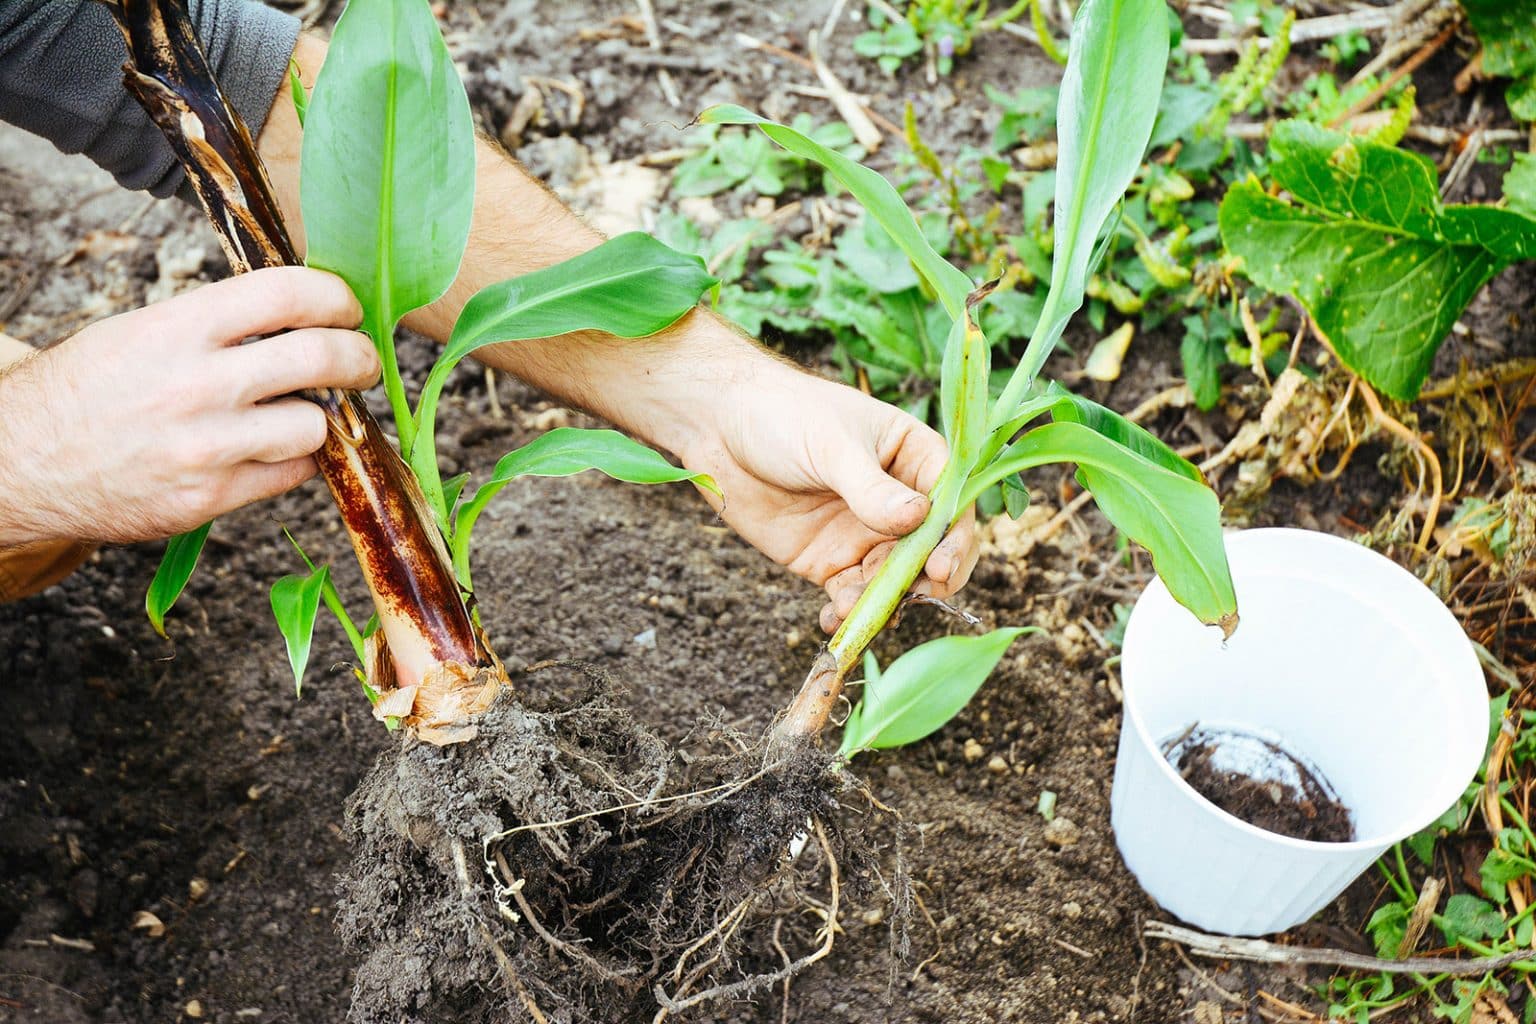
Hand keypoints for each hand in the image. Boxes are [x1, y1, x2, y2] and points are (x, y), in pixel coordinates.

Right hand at [0, 267, 378, 545]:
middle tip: (363, 361)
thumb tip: (308, 314)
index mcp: (177, 328)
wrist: (19, 462)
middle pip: (320, 358)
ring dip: (324, 418)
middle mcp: (195, 385)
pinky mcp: (208, 499)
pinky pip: (290, 475)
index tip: (348, 307)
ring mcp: (205, 447)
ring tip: (308, 410)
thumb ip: (220, 323)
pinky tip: (275, 450)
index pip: (286, 293)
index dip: (336, 297)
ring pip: (315, 426)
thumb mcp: (142, 332)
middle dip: (359, 358)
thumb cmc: (90, 389)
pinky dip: (295, 461)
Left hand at [681, 360, 978, 632]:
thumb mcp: (831, 445)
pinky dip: (850, 614)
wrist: (716, 426)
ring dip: (885, 603)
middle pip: (930, 551)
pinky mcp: (828, 561)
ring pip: (893, 581)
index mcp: (913, 458)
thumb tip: (919, 519)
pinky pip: (851, 596)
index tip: (939, 566)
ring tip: (859, 611)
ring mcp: (864, 534)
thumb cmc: (783, 413)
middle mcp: (897, 501)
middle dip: (926, 580)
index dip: (954, 537)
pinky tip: (836, 622)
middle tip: (912, 598)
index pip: (952, 502)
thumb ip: (871, 487)